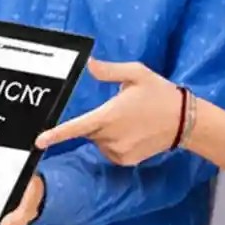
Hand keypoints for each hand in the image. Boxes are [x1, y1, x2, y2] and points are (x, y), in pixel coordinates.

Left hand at [34, 58, 180, 164]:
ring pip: (99, 141)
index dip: (56, 134)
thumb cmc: (159, 93)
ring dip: (106, 132)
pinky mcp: (126, 161)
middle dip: (96, 120)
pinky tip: (133, 133)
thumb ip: (108, 70)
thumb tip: (88, 63)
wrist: (184, 121)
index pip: (77, 127)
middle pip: (89, 130)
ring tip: (131, 121)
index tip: (39, 141)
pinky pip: (110, 151)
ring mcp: (119, 152)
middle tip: (120, 109)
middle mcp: (111, 137)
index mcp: (109, 116)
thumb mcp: (136, 73)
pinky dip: (115, 143)